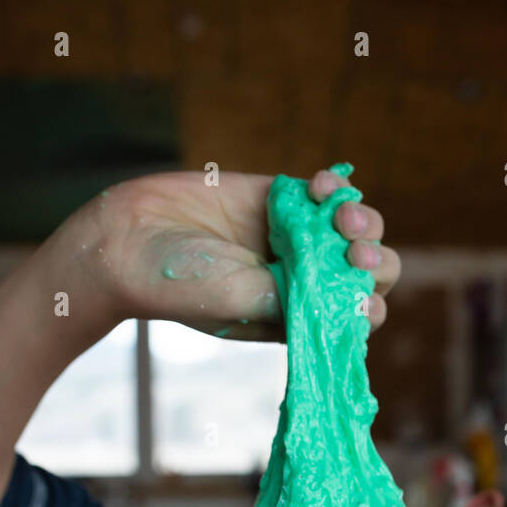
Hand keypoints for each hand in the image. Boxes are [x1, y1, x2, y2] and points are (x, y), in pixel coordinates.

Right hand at [77, 165, 400, 341]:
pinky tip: (318, 187)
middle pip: (368, 273)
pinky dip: (333, 188)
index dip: (368, 305)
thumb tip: (359, 297)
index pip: (357, 316)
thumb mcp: (245, 303)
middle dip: (373, 262)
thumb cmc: (183, 286)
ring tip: (340, 217)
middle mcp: (305, 281)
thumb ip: (299, 297)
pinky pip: (328, 194)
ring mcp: (297, 239)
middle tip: (353, 252)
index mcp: (300, 318)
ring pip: (357, 230)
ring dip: (361, 221)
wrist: (133, 238)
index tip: (356, 297)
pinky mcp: (282, 200)